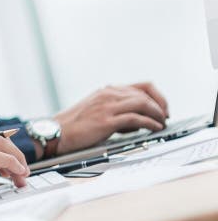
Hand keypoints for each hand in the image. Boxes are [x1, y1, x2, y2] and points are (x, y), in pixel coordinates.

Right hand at [54, 82, 168, 154]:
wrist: (54, 133)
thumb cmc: (72, 126)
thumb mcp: (95, 111)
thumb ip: (115, 111)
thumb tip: (136, 121)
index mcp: (106, 91)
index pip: (141, 87)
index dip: (156, 96)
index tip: (162, 108)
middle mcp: (108, 94)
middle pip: (145, 93)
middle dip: (160, 106)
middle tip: (165, 118)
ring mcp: (107, 106)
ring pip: (143, 103)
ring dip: (157, 113)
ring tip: (162, 123)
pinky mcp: (106, 121)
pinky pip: (135, 118)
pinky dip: (150, 123)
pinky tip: (154, 128)